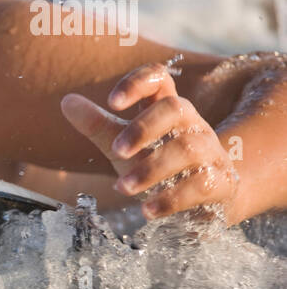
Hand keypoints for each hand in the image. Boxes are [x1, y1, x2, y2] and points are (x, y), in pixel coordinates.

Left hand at [60, 61, 239, 222]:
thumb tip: (66, 102)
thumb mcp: (123, 145)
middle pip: (176, 108)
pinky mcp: (220, 182)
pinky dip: (170, 199)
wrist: (205, 200)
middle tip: (116, 151)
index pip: (159, 79)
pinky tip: (146, 210)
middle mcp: (192, 125)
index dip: (138, 82)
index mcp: (167, 110)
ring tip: (122, 187)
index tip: (110, 102)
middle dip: (143, 128)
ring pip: (187, 149)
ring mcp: (210, 152)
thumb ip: (98, 126)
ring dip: (150, 169)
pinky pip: (200, 186)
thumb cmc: (157, 164)